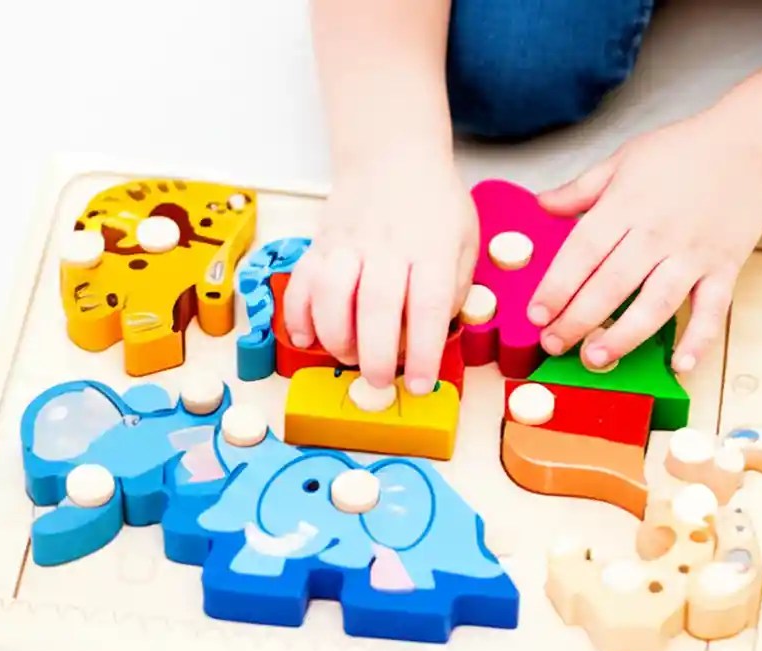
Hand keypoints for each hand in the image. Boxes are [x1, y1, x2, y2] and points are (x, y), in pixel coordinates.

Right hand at [282, 156, 478, 394]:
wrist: (392, 155)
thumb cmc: (433, 205)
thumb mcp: (464, 240)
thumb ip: (453, 287)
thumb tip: (432, 333)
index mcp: (430, 247)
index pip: (427, 305)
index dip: (424, 351)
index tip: (423, 384)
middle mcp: (387, 245)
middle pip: (376, 305)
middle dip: (376, 355)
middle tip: (380, 382)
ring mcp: (348, 242)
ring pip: (331, 293)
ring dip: (335, 336)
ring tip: (348, 357)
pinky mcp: (320, 243)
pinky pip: (300, 282)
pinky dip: (297, 314)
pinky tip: (306, 337)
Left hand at [529, 116, 761, 372]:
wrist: (751, 147)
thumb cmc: (683, 153)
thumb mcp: (623, 160)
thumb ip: (581, 189)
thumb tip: (542, 204)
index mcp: (627, 205)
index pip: (583, 251)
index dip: (557, 286)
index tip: (536, 313)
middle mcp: (658, 233)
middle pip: (611, 284)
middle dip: (578, 319)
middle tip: (553, 343)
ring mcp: (693, 255)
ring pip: (655, 303)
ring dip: (624, 335)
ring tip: (596, 357)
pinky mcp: (724, 269)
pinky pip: (711, 311)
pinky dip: (698, 340)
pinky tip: (679, 365)